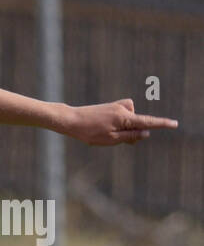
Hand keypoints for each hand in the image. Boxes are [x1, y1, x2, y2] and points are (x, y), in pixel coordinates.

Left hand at [62, 99, 176, 145]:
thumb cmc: (89, 132)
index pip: (147, 122)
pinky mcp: (112, 107)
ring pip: (129, 120)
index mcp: (125, 118)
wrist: (71, 119)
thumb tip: (146, 133)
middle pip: (138, 124)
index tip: (174, 124)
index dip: (161, 124)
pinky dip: (119, 123)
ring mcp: (118, 107)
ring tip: (103, 132)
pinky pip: (123, 116)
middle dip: (132, 134)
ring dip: (123, 129)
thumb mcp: (110, 139)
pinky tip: (104, 126)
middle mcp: (124, 109)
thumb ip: (130, 136)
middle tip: (112, 138)